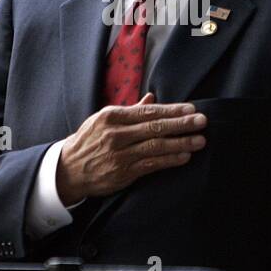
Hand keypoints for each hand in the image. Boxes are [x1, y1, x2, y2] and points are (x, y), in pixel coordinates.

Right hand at [56, 93, 207, 203]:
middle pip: (155, 127)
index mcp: (112, 116)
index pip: (148, 111)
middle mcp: (116, 134)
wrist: (68, 169)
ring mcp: (120, 154)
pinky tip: (184, 156)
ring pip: (156, 146)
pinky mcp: (123, 172)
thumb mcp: (104, 119)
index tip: (190, 108)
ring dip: (181, 143)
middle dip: (182, 124)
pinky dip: (169, 160)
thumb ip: (130, 110)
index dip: (172, 110)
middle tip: (202, 121)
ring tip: (200, 140)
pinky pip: (151, 165)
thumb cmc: (89, 141)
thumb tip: (152, 98)